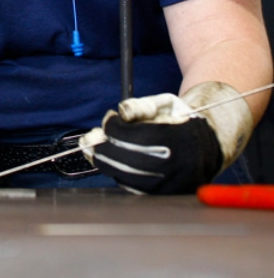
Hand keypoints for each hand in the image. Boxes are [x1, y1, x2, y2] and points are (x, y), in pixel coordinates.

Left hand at [79, 82, 252, 194]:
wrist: (206, 146)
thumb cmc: (181, 120)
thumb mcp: (165, 103)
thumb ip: (142, 105)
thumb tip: (122, 111)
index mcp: (179, 139)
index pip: (134, 137)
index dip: (114, 127)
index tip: (109, 118)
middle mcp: (178, 167)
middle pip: (126, 160)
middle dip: (103, 146)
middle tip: (94, 136)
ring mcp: (172, 186)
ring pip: (126, 176)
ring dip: (106, 160)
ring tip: (100, 145)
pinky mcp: (165, 197)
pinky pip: (132, 187)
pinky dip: (118, 173)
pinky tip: (116, 159)